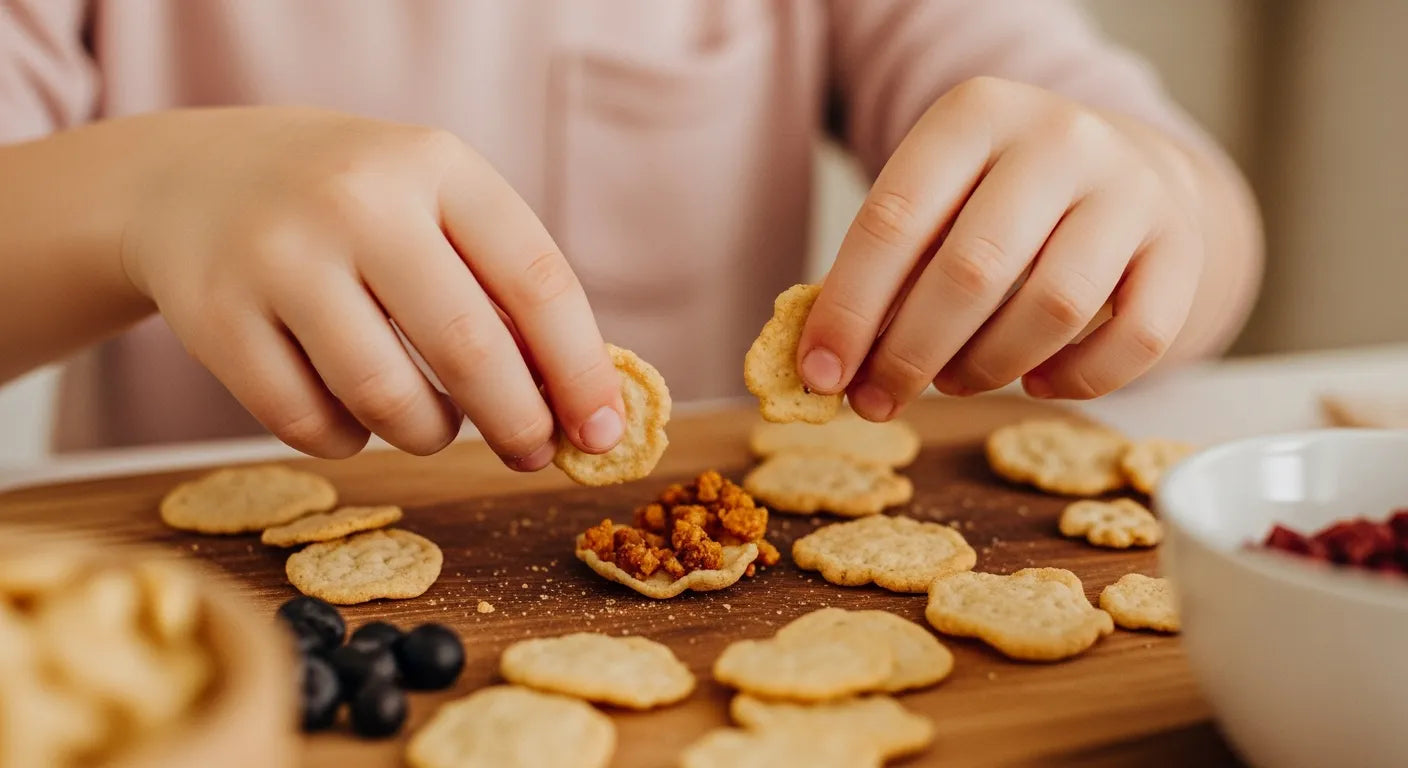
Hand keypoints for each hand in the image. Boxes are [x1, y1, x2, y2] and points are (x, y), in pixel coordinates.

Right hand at [120, 107, 622, 466]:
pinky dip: (349, 439)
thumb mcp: (432, 206)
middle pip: (468, 348)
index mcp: (435, 166)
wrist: (191, 179)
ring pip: (387, 399)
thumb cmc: (352, 209)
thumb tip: (582, 405)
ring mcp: (278, 257)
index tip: (603, 433)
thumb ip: (503, 287)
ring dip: (431, 433)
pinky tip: (352, 411)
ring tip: (433, 421)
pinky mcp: (215, 318)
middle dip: (518, 423)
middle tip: (533, 453)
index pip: (537, 282)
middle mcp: (356, 200)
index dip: (581, 371)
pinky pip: (310, 424)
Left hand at [799, 76, 1204, 418]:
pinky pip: (1135, 339)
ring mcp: (1130, 188)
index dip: (849, 309)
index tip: (821, 375)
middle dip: (911, 353)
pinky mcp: (1183, 246)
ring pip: (1052, 309)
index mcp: (975, 113)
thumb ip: (888, 270)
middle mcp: (1059, 137)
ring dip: (988, 367)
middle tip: (878, 400)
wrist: (1127, 167)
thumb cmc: (1000, 201)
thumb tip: (832, 367)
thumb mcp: (938, 201)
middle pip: (972, 270)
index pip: (895, 220)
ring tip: (956, 380)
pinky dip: (1077, 380)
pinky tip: (1037, 381)